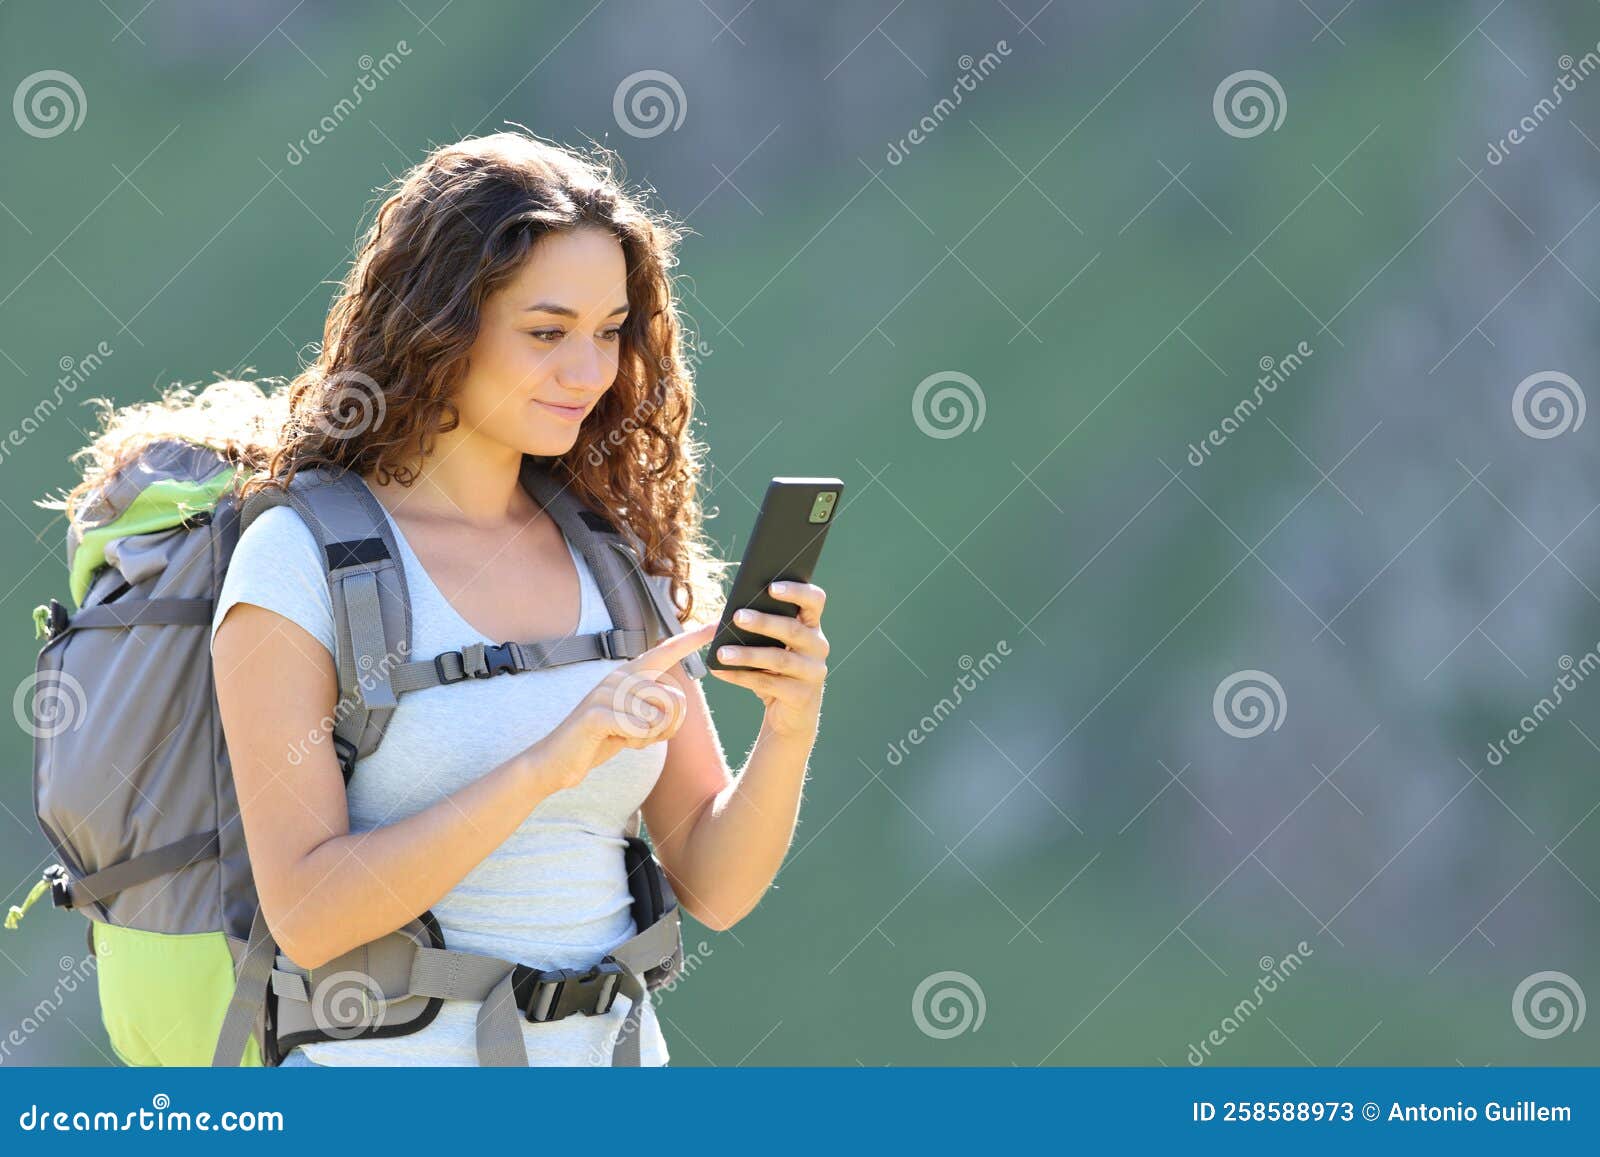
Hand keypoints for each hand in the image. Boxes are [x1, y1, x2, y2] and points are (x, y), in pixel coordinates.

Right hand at [529, 622, 717, 793]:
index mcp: (630, 674)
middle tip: (641, 736)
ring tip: (624, 737)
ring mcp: (605, 692)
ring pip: (658, 717)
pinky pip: (639, 729)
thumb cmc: (602, 739)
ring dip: (647, 738)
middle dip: (667, 728)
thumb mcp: (636, 721)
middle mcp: (619, 675)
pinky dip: (634, 742)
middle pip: (674, 699)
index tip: (716, 623)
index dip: (692, 639)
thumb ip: (657, 709)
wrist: (559, 761)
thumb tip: (678, 703)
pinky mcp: (597, 714)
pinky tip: (614, 741)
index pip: (666, 651)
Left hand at [708, 581, 828, 740]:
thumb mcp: (773, 645)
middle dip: (764, 622)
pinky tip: (720, 671)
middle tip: (737, 616)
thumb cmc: (777, 670)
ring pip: (779, 659)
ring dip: (747, 654)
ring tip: (722, 652)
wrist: (792, 714)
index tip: (771, 587)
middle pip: (793, 630)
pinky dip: (741, 677)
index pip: (814, 600)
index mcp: (812, 626)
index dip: (797, 591)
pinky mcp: (801, 695)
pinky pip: (768, 684)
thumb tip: (731, 614)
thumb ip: (762, 627)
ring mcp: (813, 672)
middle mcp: (818, 647)